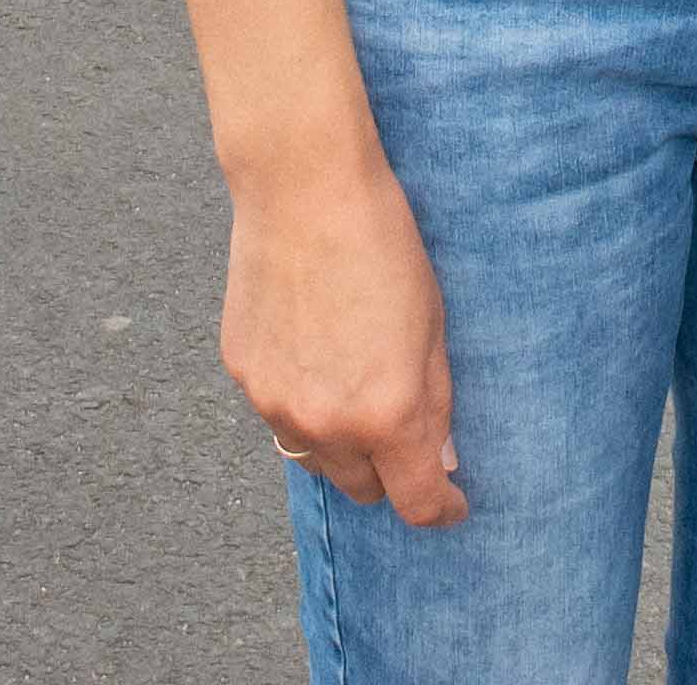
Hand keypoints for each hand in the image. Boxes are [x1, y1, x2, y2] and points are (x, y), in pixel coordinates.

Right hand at [221, 151, 464, 526]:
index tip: (452, 499)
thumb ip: (436, 400)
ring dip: (341, 442)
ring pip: (316, 458)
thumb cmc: (382, 244)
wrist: (304, 188)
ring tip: (354, 384)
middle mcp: (327, 423)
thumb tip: (440, 456)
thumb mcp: (433, 324)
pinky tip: (315, 349)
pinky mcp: (244, 373)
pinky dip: (300, 402)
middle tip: (402, 426)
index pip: (416, 502)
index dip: (441, 508)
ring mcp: (276, 402)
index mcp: (386, 414)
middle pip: (362, 489)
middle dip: (388, 470)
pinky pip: (278, 414)